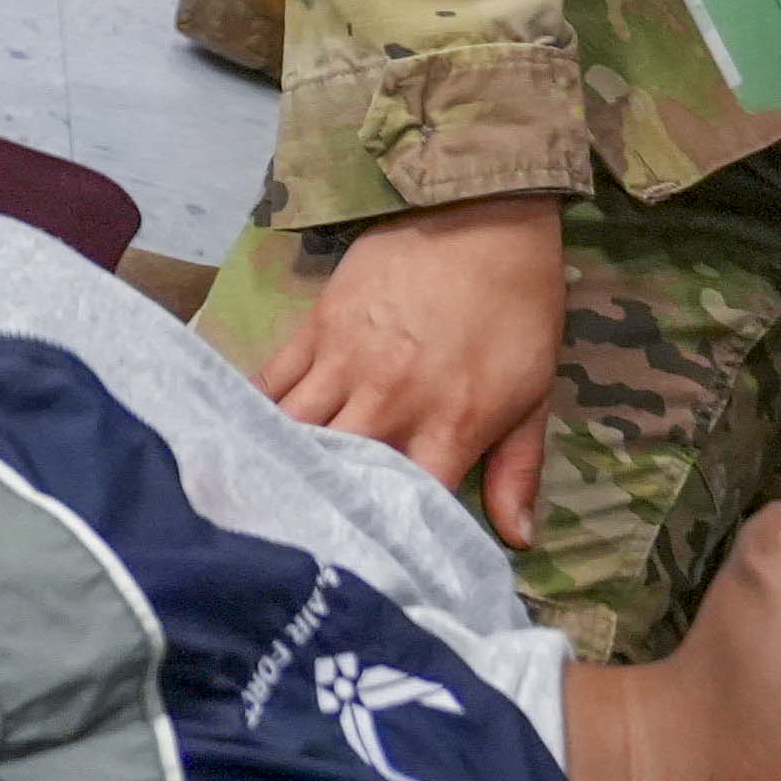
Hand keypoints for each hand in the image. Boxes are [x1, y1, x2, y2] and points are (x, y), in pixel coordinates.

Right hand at [260, 194, 568, 542]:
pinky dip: (258, 416)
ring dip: (283, 469)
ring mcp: (345, 364)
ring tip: (266, 503)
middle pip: (339, 475)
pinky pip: (273, 384)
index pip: (407, 504)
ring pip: (296, 433)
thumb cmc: (517, 308)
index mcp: (450, 425)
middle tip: (304, 546)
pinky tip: (246, 443)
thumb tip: (517, 541)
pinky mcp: (315, 329)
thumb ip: (519, 470)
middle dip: (322, 512)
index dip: (390, 540)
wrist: (478, 213)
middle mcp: (390, 401)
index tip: (377, 567)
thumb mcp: (534, 393)